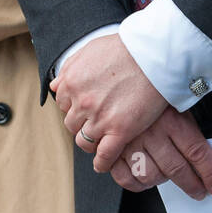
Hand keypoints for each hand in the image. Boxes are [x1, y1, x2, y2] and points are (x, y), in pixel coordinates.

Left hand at [51, 34, 169, 171]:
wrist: (154, 54)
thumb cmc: (128, 48)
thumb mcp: (90, 50)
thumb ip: (70, 67)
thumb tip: (57, 83)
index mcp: (72, 81)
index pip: (62, 104)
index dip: (74, 107)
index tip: (83, 109)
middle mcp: (81, 101)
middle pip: (71, 124)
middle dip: (81, 124)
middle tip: (94, 123)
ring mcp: (99, 118)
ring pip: (83, 141)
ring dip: (90, 142)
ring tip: (99, 141)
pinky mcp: (120, 130)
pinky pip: (104, 155)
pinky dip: (102, 163)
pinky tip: (103, 164)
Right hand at [109, 105, 211, 200]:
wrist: (115, 84)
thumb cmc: (149, 97)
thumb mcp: (173, 105)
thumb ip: (187, 130)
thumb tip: (203, 161)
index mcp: (170, 119)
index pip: (197, 152)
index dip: (209, 173)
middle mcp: (151, 132)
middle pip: (176, 168)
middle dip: (191, 185)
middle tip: (198, 191)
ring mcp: (129, 143)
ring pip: (150, 176)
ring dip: (161, 182)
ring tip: (166, 177)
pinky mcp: (111, 151)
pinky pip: (125, 179)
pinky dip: (136, 184)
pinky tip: (144, 179)